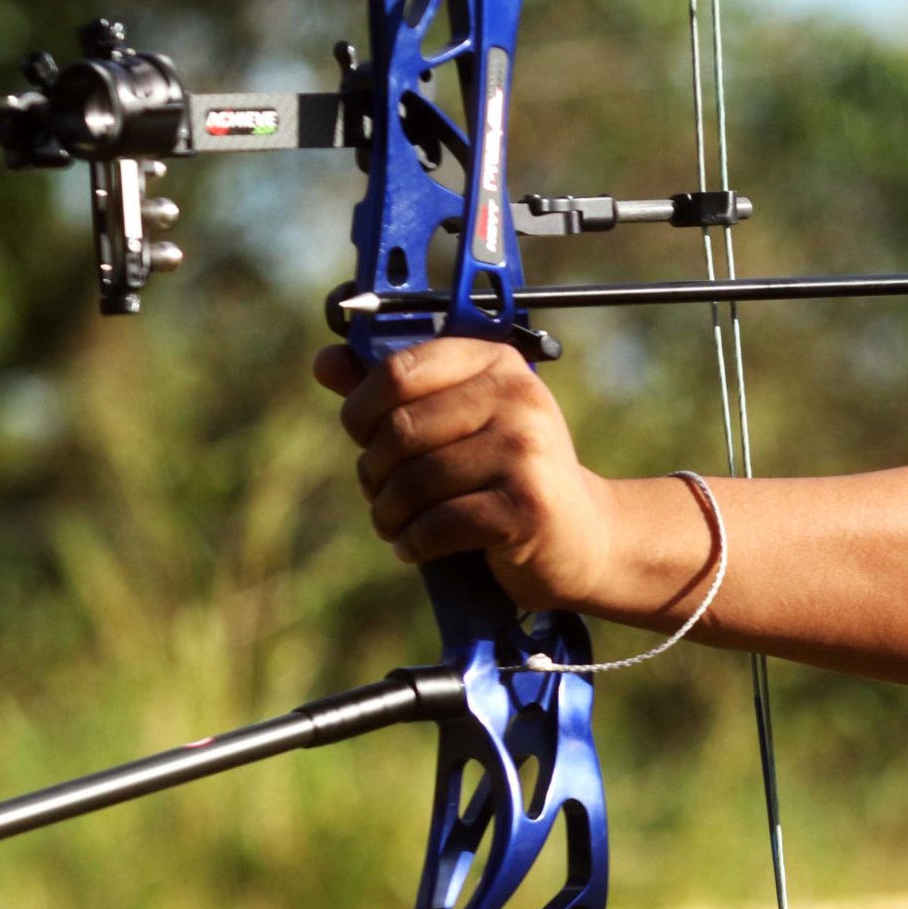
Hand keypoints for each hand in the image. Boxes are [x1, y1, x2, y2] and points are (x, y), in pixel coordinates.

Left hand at [313, 338, 619, 610]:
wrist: (582, 535)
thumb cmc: (508, 473)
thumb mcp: (458, 422)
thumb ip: (395, 392)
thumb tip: (325, 361)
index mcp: (497, 363)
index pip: (399, 371)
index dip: (362, 410)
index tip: (366, 437)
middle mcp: (519, 397)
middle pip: (399, 431)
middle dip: (373, 472)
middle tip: (381, 492)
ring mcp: (527, 451)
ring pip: (412, 482)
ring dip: (388, 514)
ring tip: (395, 524)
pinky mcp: (527, 506)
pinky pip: (436, 525)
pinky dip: (413, 543)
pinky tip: (417, 547)